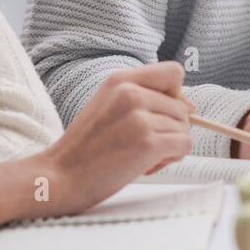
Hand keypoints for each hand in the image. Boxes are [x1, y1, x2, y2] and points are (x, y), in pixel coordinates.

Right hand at [34, 62, 193, 214]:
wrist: (58, 176)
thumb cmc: (84, 148)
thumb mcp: (107, 105)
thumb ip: (142, 98)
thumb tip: (191, 106)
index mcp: (120, 80)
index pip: (173, 73)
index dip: (178, 94)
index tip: (167, 114)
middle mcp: (132, 93)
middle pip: (182, 107)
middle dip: (170, 130)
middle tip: (143, 146)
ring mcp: (140, 117)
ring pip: (185, 129)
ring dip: (169, 147)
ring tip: (141, 157)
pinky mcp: (148, 142)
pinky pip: (185, 145)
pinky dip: (172, 158)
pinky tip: (147, 166)